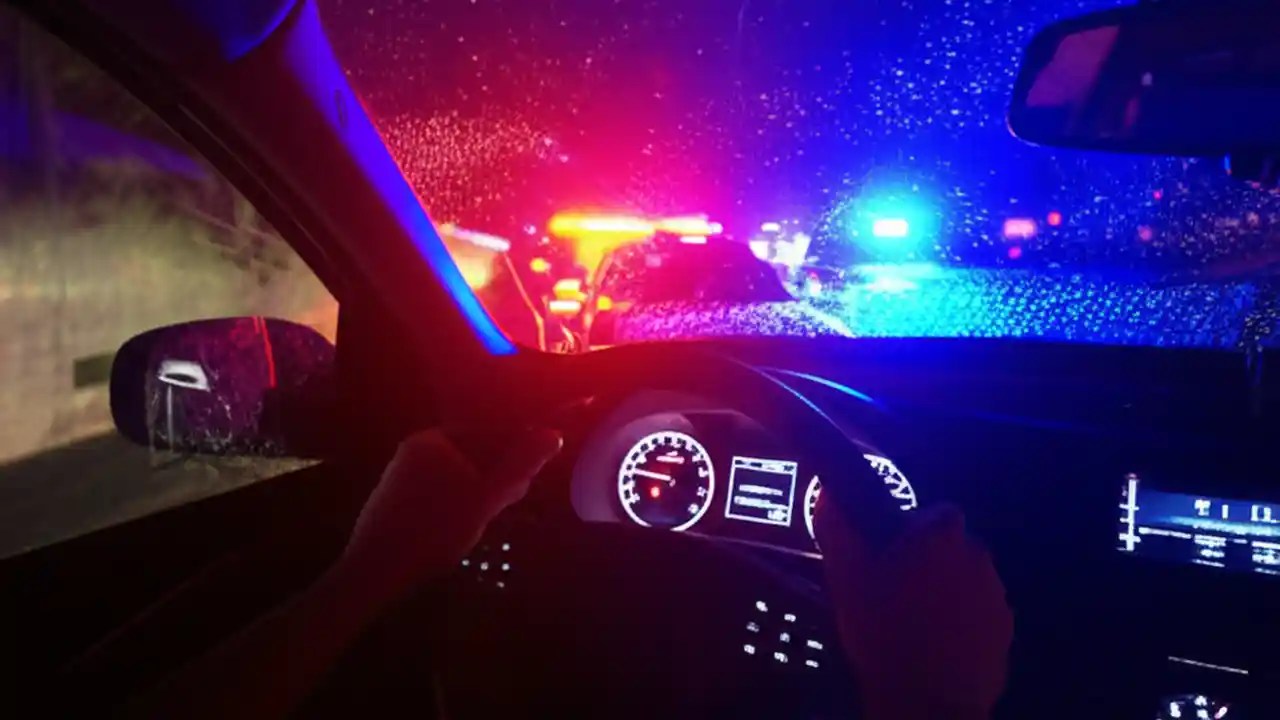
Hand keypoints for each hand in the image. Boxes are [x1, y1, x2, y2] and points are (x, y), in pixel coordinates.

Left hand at [337, 427, 561, 602]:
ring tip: (480, 523)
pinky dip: (453, 508)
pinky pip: (436, 494)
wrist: (375, 572)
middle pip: (472, 455)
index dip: (513, 455)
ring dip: (476, 497)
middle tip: (505, 506)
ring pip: (455, 478)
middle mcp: (413, 450)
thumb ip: (519, 466)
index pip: (488, 433)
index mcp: (433, 440)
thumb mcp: (485, 498)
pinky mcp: (394, 501)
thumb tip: (553, 435)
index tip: (525, 482)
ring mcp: (400, 476)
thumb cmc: (434, 530)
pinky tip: (456, 532)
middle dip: (494, 479)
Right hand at [816, 500, 1011, 719]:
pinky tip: (937, 642)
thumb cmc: (884, 632)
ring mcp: (996, 594)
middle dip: (931, 560)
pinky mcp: (1004, 629)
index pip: (936, 513)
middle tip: (898, 589)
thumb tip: (828, 498)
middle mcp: (977, 555)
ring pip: (967, 579)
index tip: (891, 553)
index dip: (913, 530)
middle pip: (953, 546)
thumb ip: (837, 530)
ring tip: (916, 620)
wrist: (927, 701)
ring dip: (947, 589)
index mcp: (941, 535)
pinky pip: (979, 613)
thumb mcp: (847, 578)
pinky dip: (963, 621)